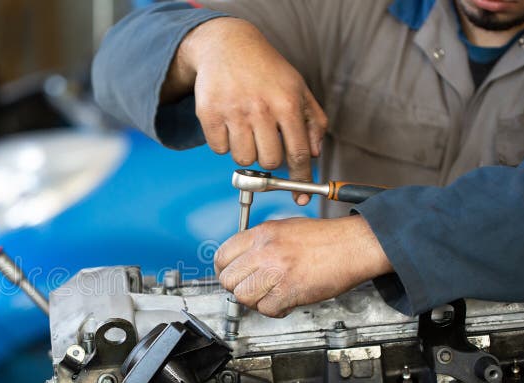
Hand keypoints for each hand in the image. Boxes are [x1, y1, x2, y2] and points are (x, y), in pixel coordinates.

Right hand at [161, 17, 327, 204]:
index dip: (301, 179)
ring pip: (243, 159)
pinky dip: (224, 143)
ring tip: (246, 129)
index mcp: (287, 103)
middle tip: (264, 143)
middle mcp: (261, 108)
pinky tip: (228, 124)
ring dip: (246, 151)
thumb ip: (313, 122)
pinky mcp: (210, 113)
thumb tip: (313, 155)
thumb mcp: (298, 88)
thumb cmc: (267, 70)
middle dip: (269, 158)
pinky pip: (219, 149)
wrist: (228, 45)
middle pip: (269, 161)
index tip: (301, 195)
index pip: (297, 153)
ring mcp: (233, 111)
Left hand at [214, 216, 392, 316]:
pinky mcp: (289, 291)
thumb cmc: (326, 238)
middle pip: (228, 279)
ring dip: (255, 301)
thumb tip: (242, 261)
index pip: (222, 256)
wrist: (354, 244)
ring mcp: (276, 271)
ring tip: (270, 295)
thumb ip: (260, 243)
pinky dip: (275, 310)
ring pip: (243, 297)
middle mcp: (265, 251)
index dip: (224, 270)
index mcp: (261, 233)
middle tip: (252, 288)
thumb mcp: (285, 228)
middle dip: (238, 287)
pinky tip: (285, 301)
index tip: (231, 276)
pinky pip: (266, 309)